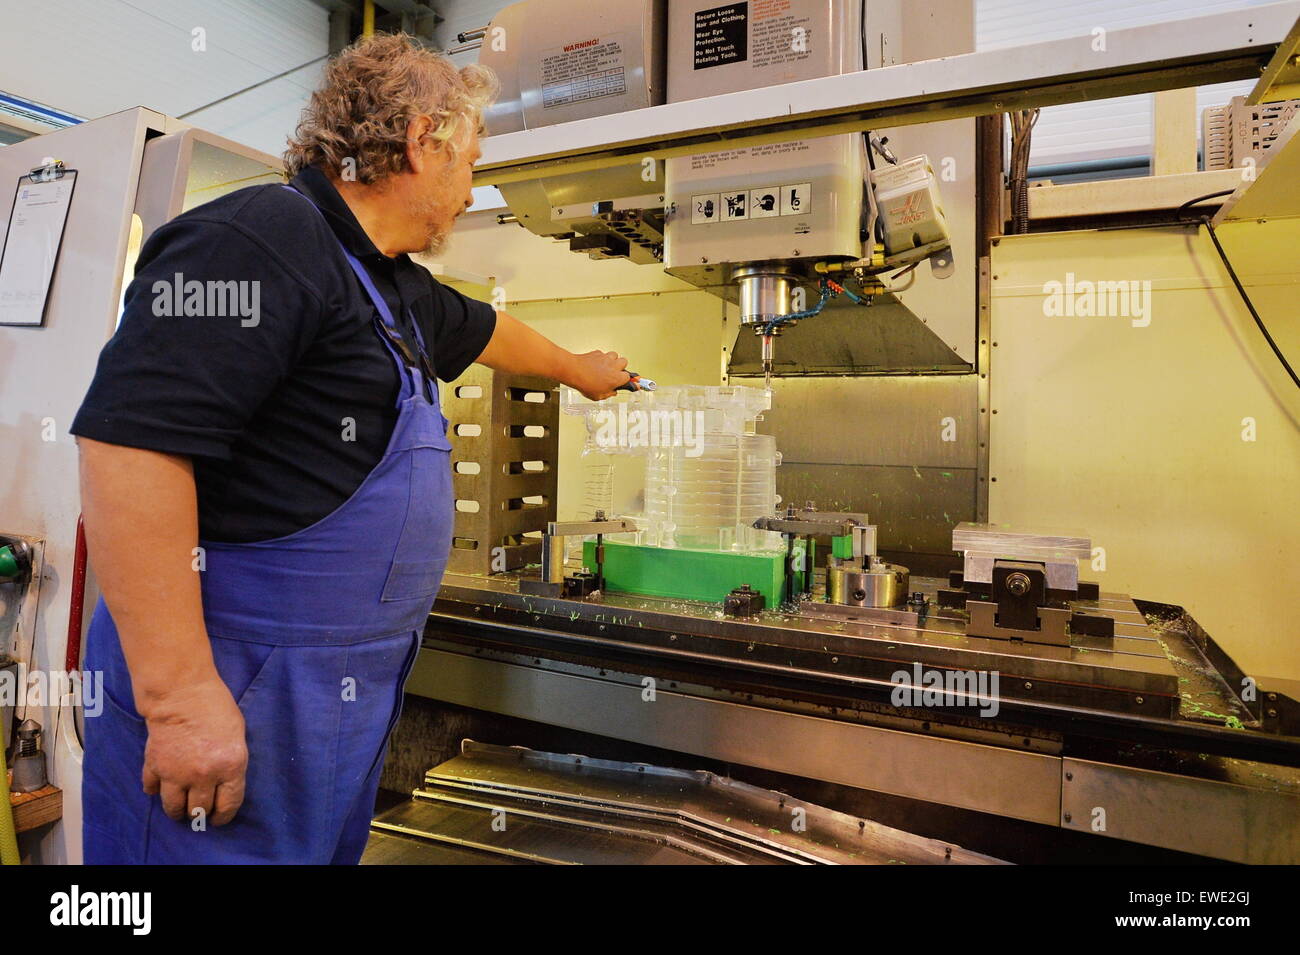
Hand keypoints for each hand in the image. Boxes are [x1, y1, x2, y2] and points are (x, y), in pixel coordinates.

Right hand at [140, 676, 247, 826]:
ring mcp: (176, 774)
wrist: (181, 693)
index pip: (228, 805)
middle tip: (199, 813)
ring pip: (174, 808)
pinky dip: (156, 791)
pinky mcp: (155, 767)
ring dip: (178, 811)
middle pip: (199, 810)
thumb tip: (225, 783)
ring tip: (180, 809)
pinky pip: (153, 789)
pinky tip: (161, 788)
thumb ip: (231, 763)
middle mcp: (203, 776)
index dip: (223, 816)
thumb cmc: (216, 708)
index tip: (219, 819)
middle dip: (201, 814)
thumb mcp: (237, 736)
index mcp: (230, 768)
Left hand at [570, 349, 629, 399]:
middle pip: (624, 362)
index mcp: (617, 378)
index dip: (627, 380)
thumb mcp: (598, 396)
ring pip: (615, 355)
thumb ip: (609, 394)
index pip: (629, 378)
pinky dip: (601, 359)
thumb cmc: (585, 384)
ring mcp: (606, 358)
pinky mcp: (598, 353)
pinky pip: (603, 354)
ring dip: (612, 360)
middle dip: (621, 367)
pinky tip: (596, 364)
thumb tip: (612, 392)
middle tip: (616, 373)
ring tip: (606, 367)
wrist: (574, 371)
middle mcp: (614, 366)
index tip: (631, 382)